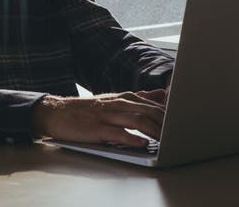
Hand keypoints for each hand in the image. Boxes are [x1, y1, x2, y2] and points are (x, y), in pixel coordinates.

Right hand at [32, 89, 165, 147]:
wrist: (58, 112)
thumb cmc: (87, 110)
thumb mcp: (113, 101)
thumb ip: (137, 98)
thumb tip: (160, 94)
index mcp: (121, 98)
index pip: (149, 103)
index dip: (167, 113)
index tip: (180, 120)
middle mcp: (115, 104)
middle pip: (145, 110)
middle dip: (163, 121)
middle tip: (178, 131)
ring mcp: (105, 116)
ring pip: (134, 120)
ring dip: (152, 130)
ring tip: (166, 139)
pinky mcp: (96, 129)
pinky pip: (116, 134)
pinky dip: (131, 138)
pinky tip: (142, 143)